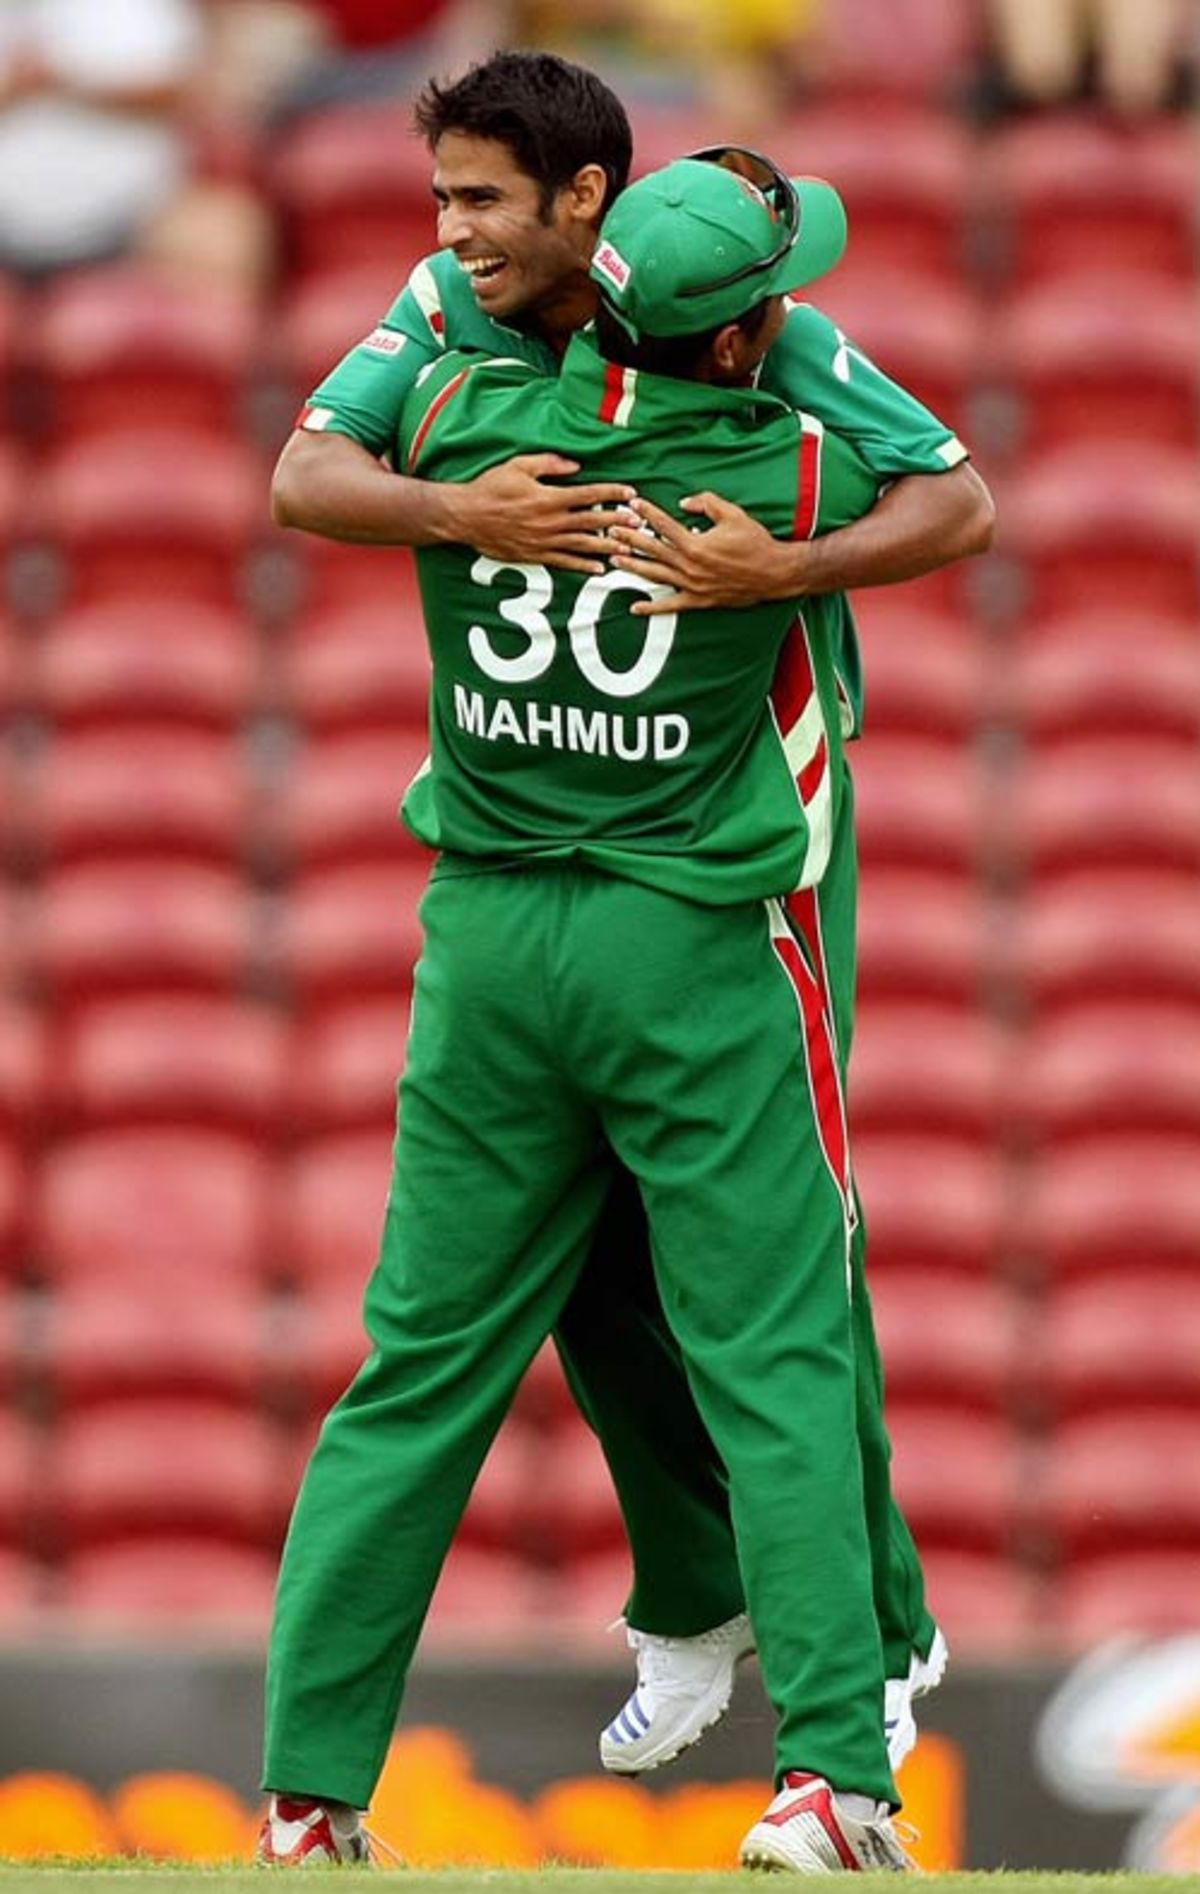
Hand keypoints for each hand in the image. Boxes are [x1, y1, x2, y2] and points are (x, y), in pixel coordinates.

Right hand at [455, 455, 637, 573]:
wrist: (465, 516)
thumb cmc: (490, 487)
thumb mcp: (518, 465)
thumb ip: (549, 463)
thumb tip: (576, 465)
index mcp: (549, 497)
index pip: (589, 494)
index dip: (612, 493)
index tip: (631, 493)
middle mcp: (550, 522)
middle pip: (591, 522)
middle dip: (618, 522)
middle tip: (640, 523)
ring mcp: (543, 541)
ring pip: (582, 545)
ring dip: (607, 547)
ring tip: (628, 548)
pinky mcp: (534, 555)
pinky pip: (563, 562)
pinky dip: (582, 566)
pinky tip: (599, 569)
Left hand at [610, 493, 806, 614]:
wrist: (774, 573)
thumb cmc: (755, 542)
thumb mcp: (733, 514)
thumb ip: (707, 503)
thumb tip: (684, 502)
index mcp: (696, 543)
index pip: (663, 525)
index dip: (647, 513)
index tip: (632, 504)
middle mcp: (689, 566)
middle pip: (652, 550)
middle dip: (630, 538)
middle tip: (611, 530)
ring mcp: (692, 586)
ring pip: (655, 575)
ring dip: (633, 567)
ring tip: (614, 559)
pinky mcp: (699, 601)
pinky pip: (671, 605)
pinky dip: (652, 608)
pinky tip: (634, 607)